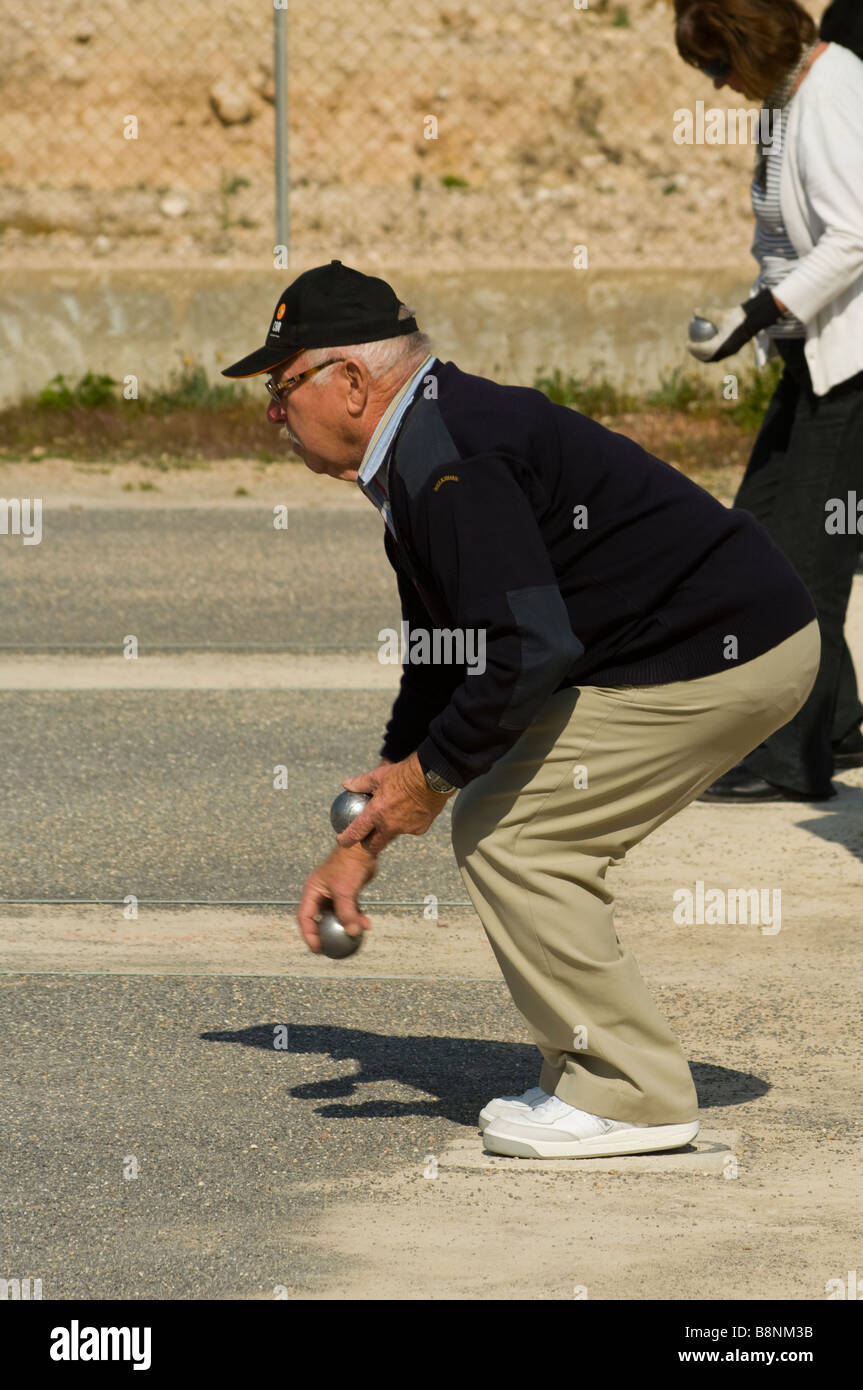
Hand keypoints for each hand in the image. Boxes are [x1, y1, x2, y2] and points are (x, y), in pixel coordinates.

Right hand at [296, 842, 378, 953]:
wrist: (363, 848)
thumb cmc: (349, 866)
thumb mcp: (346, 891)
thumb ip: (347, 913)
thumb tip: (353, 934)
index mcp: (312, 891)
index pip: (305, 918)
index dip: (309, 935)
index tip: (317, 949)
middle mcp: (320, 893)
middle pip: (319, 919)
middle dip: (326, 935)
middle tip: (333, 949)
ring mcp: (333, 893)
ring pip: (336, 915)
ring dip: (345, 926)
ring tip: (354, 939)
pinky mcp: (347, 892)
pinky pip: (349, 909)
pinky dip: (356, 917)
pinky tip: (367, 925)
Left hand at [335, 752, 453, 855]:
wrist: (432, 777)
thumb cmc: (403, 774)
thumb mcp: (378, 775)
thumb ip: (360, 783)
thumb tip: (346, 785)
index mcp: (376, 813)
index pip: (356, 832)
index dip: (346, 839)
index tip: (342, 840)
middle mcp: (390, 825)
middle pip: (374, 844)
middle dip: (368, 844)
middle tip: (366, 836)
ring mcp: (406, 829)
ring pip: (393, 834)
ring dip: (389, 829)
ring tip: (391, 817)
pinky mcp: (420, 829)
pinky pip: (410, 829)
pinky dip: (407, 822)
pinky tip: (409, 812)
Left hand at [687, 289, 782, 362]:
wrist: (752, 320)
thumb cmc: (734, 316)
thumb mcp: (718, 313)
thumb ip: (705, 313)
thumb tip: (694, 311)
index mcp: (718, 346)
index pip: (701, 349)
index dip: (692, 348)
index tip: (687, 343)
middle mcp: (724, 352)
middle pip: (707, 357)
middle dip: (698, 355)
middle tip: (692, 349)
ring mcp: (730, 352)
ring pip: (715, 357)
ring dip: (706, 356)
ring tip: (700, 350)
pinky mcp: (734, 350)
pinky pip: (722, 352)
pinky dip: (715, 351)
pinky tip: (712, 343)